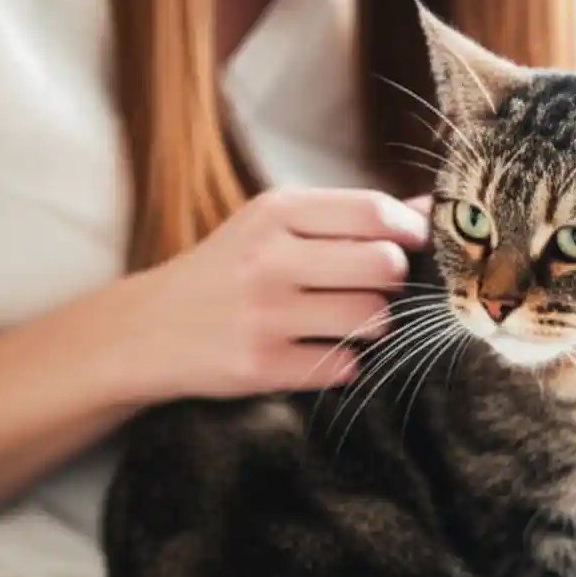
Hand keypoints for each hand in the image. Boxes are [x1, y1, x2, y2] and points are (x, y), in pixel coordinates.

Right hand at [115, 189, 429, 401]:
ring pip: (373, 318)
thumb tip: (429, 209)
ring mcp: (263, 315)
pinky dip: (344, 363)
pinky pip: (345, 366)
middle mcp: (268, 259)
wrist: (146, 329)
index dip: (412, 233)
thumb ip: (348, 217)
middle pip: (385, 265)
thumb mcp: (274, 226)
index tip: (416, 246)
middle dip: (394, 281)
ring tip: (345, 321)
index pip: (375, 213)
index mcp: (274, 212)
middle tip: (377, 288)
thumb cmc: (230, 271)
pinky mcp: (260, 367)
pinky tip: (318, 352)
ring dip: (374, 324)